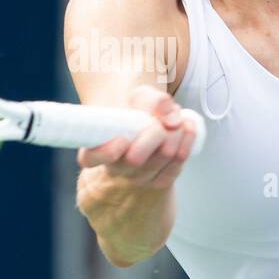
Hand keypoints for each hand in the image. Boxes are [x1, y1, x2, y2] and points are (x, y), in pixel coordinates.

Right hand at [76, 84, 198, 189]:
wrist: (148, 127)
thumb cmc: (136, 112)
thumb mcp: (138, 98)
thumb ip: (152, 100)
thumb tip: (172, 120)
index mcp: (97, 149)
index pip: (91, 158)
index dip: (106, 152)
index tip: (121, 139)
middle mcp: (116, 169)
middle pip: (136, 159)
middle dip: (154, 133)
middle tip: (158, 120)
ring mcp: (139, 179)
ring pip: (163, 157)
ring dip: (175, 132)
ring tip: (174, 118)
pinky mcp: (161, 181)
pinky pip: (178, 163)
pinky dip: (187, 140)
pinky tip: (186, 126)